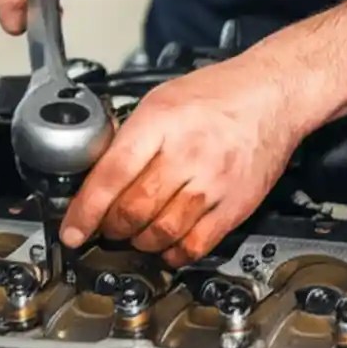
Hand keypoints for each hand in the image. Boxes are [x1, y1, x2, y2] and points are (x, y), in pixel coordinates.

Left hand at [59, 54, 302, 266]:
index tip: (72, 231)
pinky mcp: (235, 205)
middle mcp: (188, 153)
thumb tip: (97, 170)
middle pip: (133, 210)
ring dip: (140, 242)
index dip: (85, 211)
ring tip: (137, 233)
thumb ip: (131, 135)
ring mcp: (213, 183)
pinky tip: (169, 245)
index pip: (112, 175)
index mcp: (161, 122)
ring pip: (161, 233)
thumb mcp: (162, 100)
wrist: (274, 95)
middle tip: (107, 227)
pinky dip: (175, 253)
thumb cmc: (220, 94)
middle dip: (111, 227)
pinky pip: (197, 245)